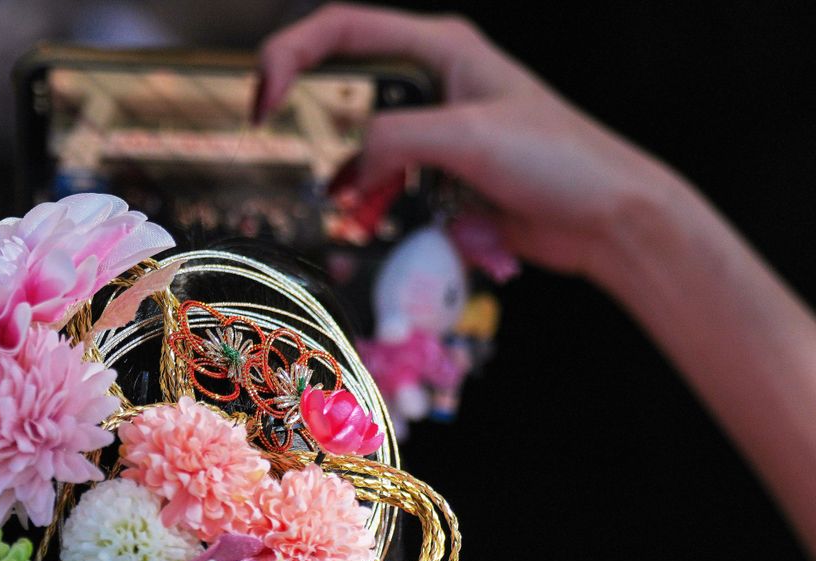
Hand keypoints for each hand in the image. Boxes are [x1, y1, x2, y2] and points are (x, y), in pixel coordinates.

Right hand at [255, 3, 686, 285]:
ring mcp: (436, 131)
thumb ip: (396, 141)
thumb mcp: (469, 138)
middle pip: (346, 91)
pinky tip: (379, 220)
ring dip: (352, 180)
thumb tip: (352, 169)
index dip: (291, 55)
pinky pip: (388, 183)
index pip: (342, 29)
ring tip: (356, 208)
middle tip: (296, 157)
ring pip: (363, 147)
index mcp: (441, 48)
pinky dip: (377, 204)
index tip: (265, 100)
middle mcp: (434, 82)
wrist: (606, 220)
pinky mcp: (441, 175)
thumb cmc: (561, 162)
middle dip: (321, 129)